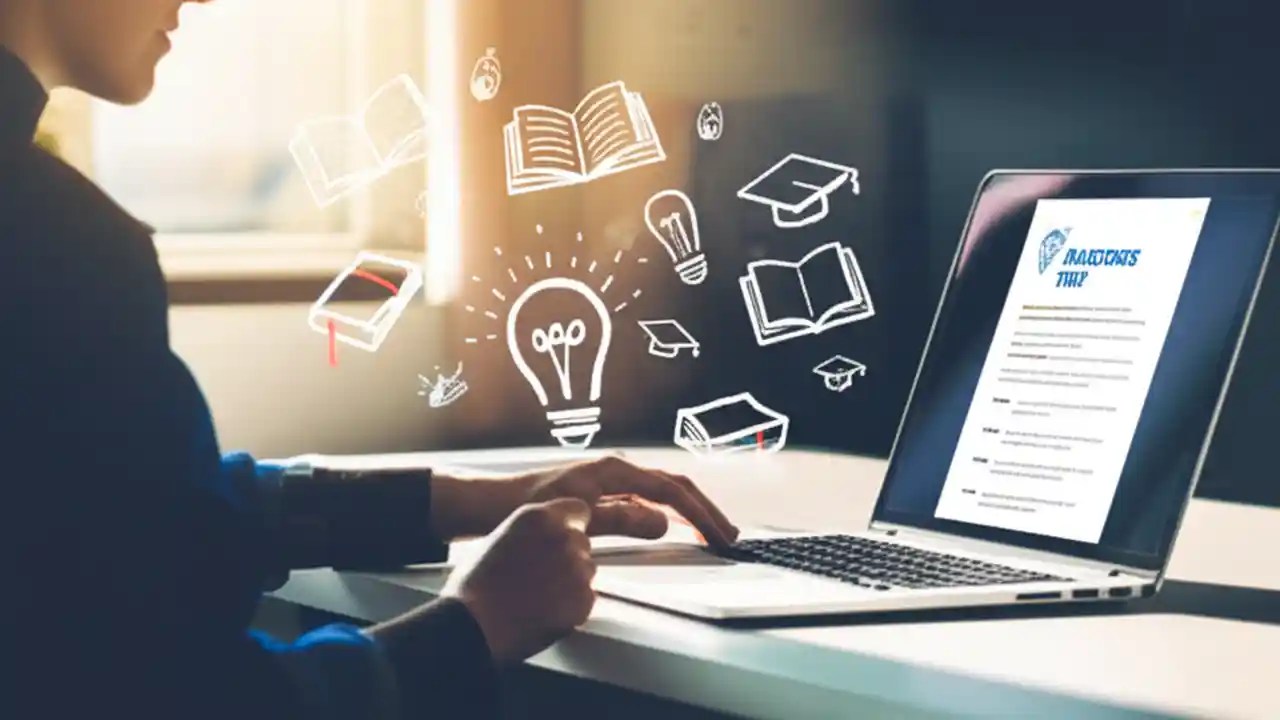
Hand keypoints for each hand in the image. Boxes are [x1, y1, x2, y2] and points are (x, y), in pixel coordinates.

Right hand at [441, 498, 594, 663]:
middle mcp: (564, 537)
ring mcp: (577, 569)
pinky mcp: (583, 600)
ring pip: (586, 570)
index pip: (578, 509)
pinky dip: (572, 605)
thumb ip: (527, 532)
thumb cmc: (474, 585)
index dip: (570, 524)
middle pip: (582, 541)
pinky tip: (547, 611)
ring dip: (572, 579)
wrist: (475, 625)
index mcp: (540, 517)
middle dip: (568, 554)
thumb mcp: (496, 539)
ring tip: (542, 595)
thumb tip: (537, 537)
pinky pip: (586, 598)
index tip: (562, 536)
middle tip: (544, 573)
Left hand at [516, 456, 738, 546]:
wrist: (490, 503)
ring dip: (689, 511)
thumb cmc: (526, 505)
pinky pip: (646, 500)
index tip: (719, 534)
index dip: (699, 513)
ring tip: (712, 530)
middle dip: (704, 510)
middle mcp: (615, 471)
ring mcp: (610, 481)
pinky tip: (674, 526)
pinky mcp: (602, 494)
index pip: (671, 490)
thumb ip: (620, 519)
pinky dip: (667, 513)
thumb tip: (663, 523)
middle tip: (728, 535)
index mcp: (614, 471)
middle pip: (673, 487)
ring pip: (662, 492)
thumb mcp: (577, 516)